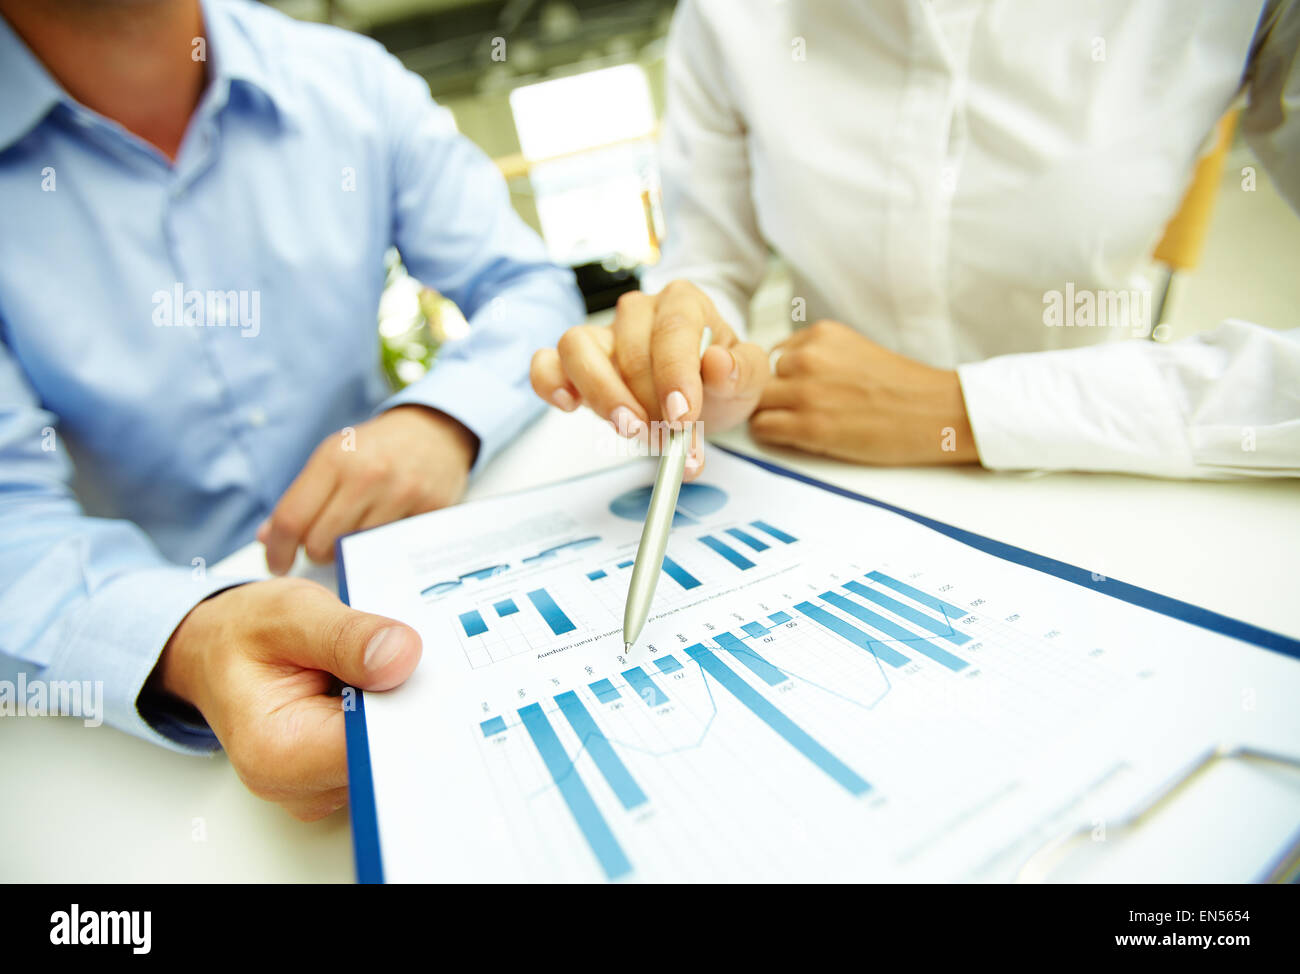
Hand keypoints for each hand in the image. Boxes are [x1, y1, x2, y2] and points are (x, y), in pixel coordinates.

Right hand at [151, 578, 421, 819]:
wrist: (215, 653)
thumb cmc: (242, 636)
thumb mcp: (292, 614)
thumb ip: (349, 636)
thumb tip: (401, 655)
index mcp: (281, 754)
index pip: (375, 751)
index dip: (406, 709)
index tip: (413, 671)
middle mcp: (300, 786)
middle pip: (390, 758)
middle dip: (403, 706)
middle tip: (387, 657)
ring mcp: (321, 787)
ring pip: (393, 754)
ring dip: (394, 709)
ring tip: (363, 670)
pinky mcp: (337, 778)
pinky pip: (383, 752)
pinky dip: (386, 717)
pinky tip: (365, 689)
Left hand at [259, 405, 477, 573]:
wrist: (433, 432)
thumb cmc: (375, 450)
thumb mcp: (333, 457)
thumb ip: (300, 497)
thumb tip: (267, 538)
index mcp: (334, 458)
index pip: (292, 518)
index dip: (278, 550)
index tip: (277, 565)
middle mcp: (367, 475)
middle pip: (321, 543)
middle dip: (315, 552)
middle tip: (324, 545)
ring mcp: (401, 494)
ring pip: (355, 553)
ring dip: (348, 554)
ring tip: (354, 537)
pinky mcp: (429, 510)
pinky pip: (391, 550)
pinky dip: (382, 550)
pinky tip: (384, 534)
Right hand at [529, 280, 768, 478]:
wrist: (700, 394)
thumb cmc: (720, 379)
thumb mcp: (748, 379)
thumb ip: (741, 371)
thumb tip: (717, 363)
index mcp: (683, 303)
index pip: (674, 328)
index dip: (675, 374)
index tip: (682, 416)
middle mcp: (638, 311)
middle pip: (630, 348)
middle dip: (649, 402)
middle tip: (668, 441)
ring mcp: (602, 334)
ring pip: (578, 347)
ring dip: (602, 394)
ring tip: (629, 430)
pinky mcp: (574, 361)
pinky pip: (547, 362)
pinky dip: (550, 382)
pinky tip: (569, 406)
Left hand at [750, 320, 979, 465]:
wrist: (937, 412)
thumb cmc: (901, 388)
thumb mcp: (853, 351)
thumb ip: (817, 356)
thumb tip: (780, 372)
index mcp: (821, 335)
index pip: (773, 355)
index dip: (781, 378)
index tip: (796, 392)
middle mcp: (808, 358)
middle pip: (758, 378)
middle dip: (771, 396)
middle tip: (792, 413)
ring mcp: (806, 392)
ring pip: (755, 403)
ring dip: (769, 416)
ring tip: (796, 426)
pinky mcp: (809, 427)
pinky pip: (762, 428)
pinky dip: (771, 435)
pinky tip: (796, 438)